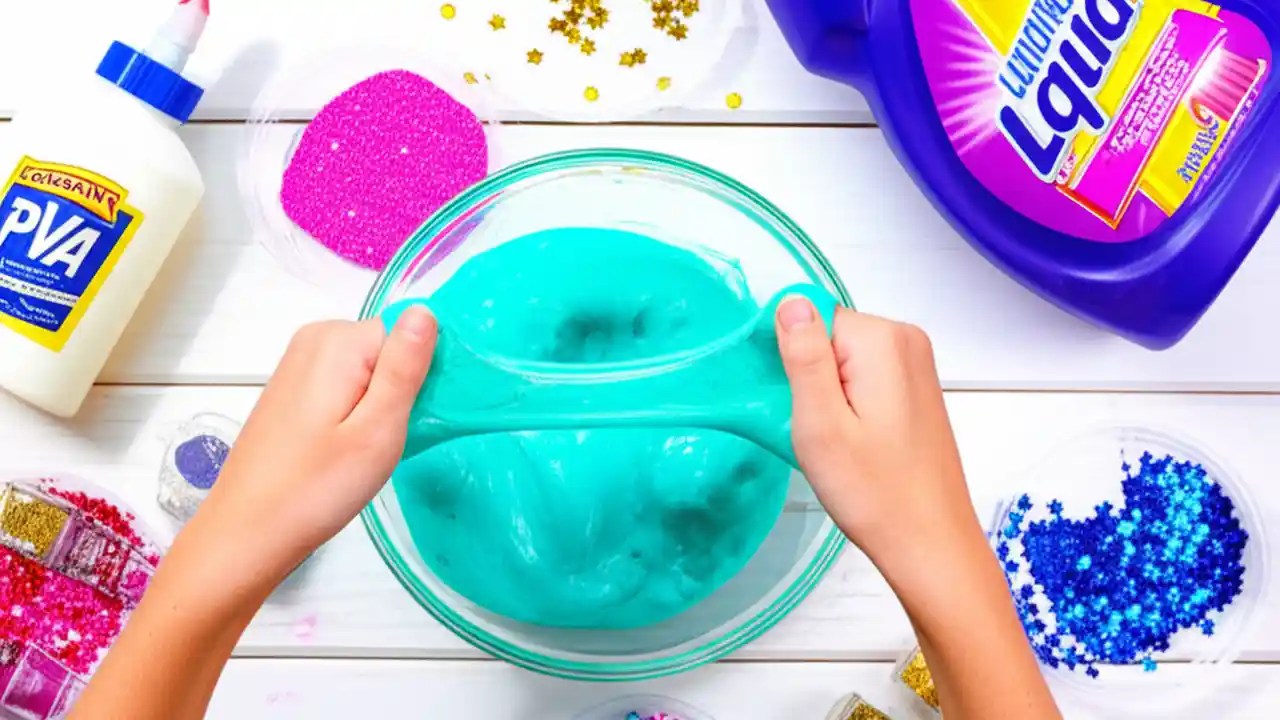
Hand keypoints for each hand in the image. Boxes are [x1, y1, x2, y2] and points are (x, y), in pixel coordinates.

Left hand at [200, 307, 437, 575]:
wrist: (248, 532)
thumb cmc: (317, 488)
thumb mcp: (377, 430)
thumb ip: (404, 367)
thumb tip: (424, 310)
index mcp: (338, 342)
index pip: (408, 335)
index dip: (422, 375)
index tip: (418, 418)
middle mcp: (315, 339)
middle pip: (387, 348)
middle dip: (401, 389)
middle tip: (388, 439)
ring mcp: (299, 363)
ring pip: (369, 368)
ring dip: (380, 403)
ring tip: (367, 448)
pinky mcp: (292, 388)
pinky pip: (346, 382)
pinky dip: (357, 410)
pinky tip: (347, 447)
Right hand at [775, 298, 985, 568]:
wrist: (931, 544)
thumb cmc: (873, 492)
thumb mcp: (821, 424)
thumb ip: (804, 356)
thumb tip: (792, 300)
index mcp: (882, 340)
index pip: (812, 318)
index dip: (792, 359)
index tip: (795, 405)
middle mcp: (906, 340)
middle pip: (830, 336)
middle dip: (812, 377)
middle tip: (817, 430)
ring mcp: (918, 364)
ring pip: (845, 359)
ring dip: (830, 394)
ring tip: (837, 441)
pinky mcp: (919, 389)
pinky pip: (867, 376)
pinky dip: (850, 403)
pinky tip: (855, 443)